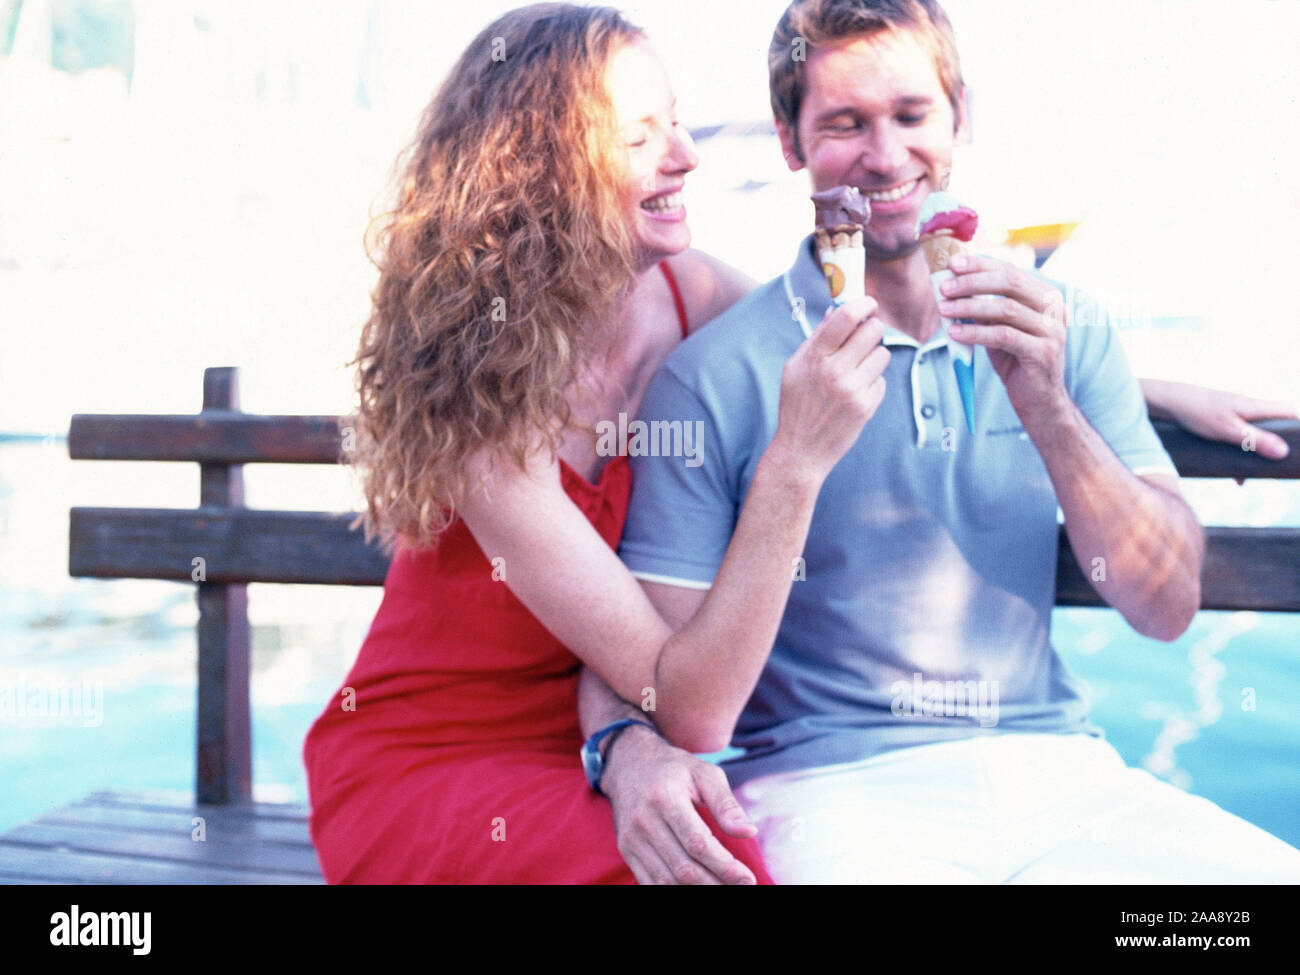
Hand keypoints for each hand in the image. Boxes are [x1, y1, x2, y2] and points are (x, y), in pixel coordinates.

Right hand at [600, 725, 757, 884]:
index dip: (724, 866)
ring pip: (666, 881)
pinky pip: (650, 883)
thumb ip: (726, 804)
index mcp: (664, 798)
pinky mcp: (626, 851)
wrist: (630, 763)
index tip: (748, 879)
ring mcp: (631, 839)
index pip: (697, 843)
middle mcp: (643, 821)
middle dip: (716, 883)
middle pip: (683, 867)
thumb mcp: (704, 774)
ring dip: (698, 891)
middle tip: (742, 888)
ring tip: (722, 888)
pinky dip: (674, 891)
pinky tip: (698, 887)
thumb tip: (749, 832)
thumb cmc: (675, 769)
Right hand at [772, 295, 888, 479]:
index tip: (870, 304)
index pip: (847, 316)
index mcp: (814, 357)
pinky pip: (881, 381)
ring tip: (857, 371)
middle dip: (873, 329)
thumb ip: (817, 338)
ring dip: (873, 358)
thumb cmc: (797, 405)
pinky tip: (854, 395)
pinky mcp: (866, 406)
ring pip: (883, 354)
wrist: (801, 450)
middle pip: (873, 330)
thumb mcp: (796, 368)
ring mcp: (852, 389)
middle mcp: (834, 371)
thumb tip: (838, 310)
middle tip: (866, 336)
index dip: (864, 304)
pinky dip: (871, 384)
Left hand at [938, 254, 1068, 427]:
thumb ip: (987, 309)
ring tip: (943, 310)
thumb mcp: (1001, 329)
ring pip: (1005, 309)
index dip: (980, 265)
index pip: (1011, 271)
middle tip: (944, 287)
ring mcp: (1051, 331)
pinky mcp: (1043, 353)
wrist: (1040, 401)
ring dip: (969, 307)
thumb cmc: (1017, 361)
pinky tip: (954, 333)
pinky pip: (1003, 336)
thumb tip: (953, 286)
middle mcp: (1054, 309)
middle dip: (972, 283)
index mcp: (1046, 297)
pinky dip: (975, 333)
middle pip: (1010, 284)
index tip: (952, 264)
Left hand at [1142, 379, 1294, 484]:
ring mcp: (1235, 416)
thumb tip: (1284, 452)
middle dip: (1281, 447)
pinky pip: (1238, 442)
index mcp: (1256, 407)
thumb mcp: (1227, 430)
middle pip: (1275, 428)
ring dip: (1258, 456)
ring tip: (1259, 476)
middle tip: (1284, 467)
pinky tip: (1237, 477)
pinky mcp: (1221, 424)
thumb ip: (1255, 440)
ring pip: (1256, 438)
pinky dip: (1240, 458)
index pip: (1291, 412)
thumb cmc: (1196, 412)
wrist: (1165, 403)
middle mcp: (1249, 410)